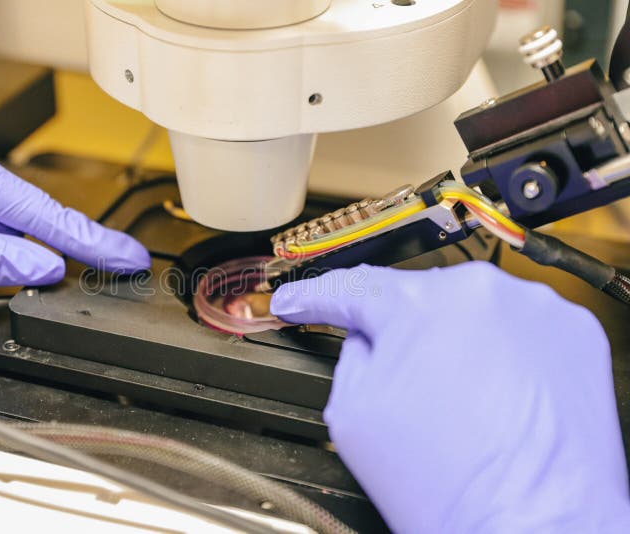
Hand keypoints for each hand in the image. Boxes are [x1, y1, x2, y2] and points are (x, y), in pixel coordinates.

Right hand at [271, 262, 629, 531]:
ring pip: (470, 310)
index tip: (299, 301)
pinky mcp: (574, 334)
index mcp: (420, 305)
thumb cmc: (451, 486)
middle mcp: (482, 292)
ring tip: (457, 403)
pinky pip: (519, 328)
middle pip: (417, 298)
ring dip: (456, 342)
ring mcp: (535, 309)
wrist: (534, 526)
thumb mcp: (354, 415)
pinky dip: (502, 353)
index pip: (351, 289)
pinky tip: (493, 397)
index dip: (314, 297)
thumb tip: (365, 340)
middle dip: (402, 334)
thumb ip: (350, 356)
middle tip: (403, 387)